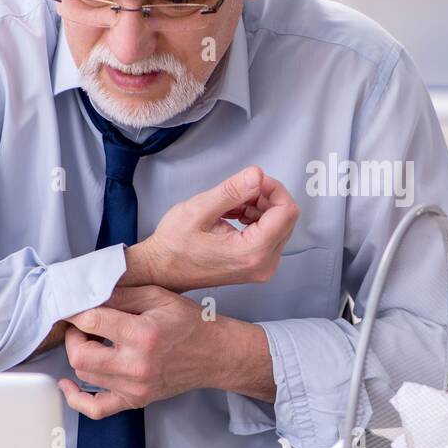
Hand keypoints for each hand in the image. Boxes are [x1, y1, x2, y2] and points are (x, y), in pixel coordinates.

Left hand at [57, 285, 274, 419]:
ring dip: (78, 355)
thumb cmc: (190, 322)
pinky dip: (75, 398)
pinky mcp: (135, 400)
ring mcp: (135, 387)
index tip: (72, 306)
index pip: (91, 322)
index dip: (75, 311)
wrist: (215, 355)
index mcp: (142, 334)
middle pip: (79, 354)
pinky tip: (68, 383)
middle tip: (82, 324)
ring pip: (83, 374)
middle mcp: (136, 365)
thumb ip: (122, 294)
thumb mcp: (159, 296)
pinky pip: (95, 408)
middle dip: (73, 335)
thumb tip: (88, 294)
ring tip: (92, 341)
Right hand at [121, 165, 298, 292]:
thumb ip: (232, 191)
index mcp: (252, 252)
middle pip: (285, 218)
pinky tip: (233, 214)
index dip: (273, 189)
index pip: (287, 212)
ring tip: (229, 205)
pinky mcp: (256, 266)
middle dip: (265, 198)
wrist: (161, 271)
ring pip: (278, 225)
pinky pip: (269, 235)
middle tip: (237, 192)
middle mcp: (263, 264)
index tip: (253, 181)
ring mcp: (261, 268)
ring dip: (258, 207)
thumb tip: (257, 175)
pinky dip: (255, 219)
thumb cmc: (173, 246)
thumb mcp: (199, 210)